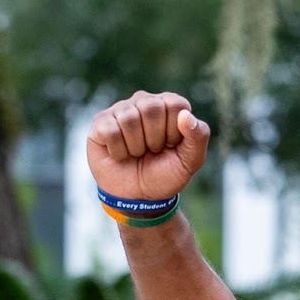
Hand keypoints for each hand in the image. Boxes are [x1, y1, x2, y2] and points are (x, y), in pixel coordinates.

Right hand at [86, 90, 210, 202]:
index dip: (175, 132)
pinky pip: (110, 130)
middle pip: (151, 107)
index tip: (171, 146)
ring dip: (136, 147)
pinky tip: (120, 154)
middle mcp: (144, 102)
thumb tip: (185, 115)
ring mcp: (120, 110)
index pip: (176, 105)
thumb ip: (199, 137)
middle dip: (155, 139)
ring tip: (136, 153)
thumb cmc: (164, 174)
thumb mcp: (190, 161)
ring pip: (129, 118)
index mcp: (168, 106)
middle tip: (152, 151)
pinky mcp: (100, 123)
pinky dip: (119, 151)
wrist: (138, 197)